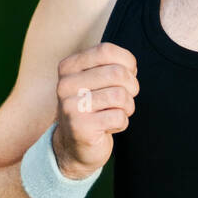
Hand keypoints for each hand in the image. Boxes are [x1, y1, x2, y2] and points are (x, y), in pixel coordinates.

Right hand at [53, 40, 138, 177]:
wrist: (74, 147)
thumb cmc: (92, 109)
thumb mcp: (96, 82)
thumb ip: (111, 66)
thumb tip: (131, 67)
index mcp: (69, 67)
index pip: (106, 50)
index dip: (127, 62)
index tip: (128, 74)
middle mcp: (66, 84)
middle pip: (117, 73)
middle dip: (132, 87)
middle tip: (126, 98)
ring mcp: (71, 106)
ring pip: (120, 96)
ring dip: (127, 107)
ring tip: (117, 112)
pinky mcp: (80, 127)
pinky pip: (118, 117)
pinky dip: (122, 123)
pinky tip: (109, 126)